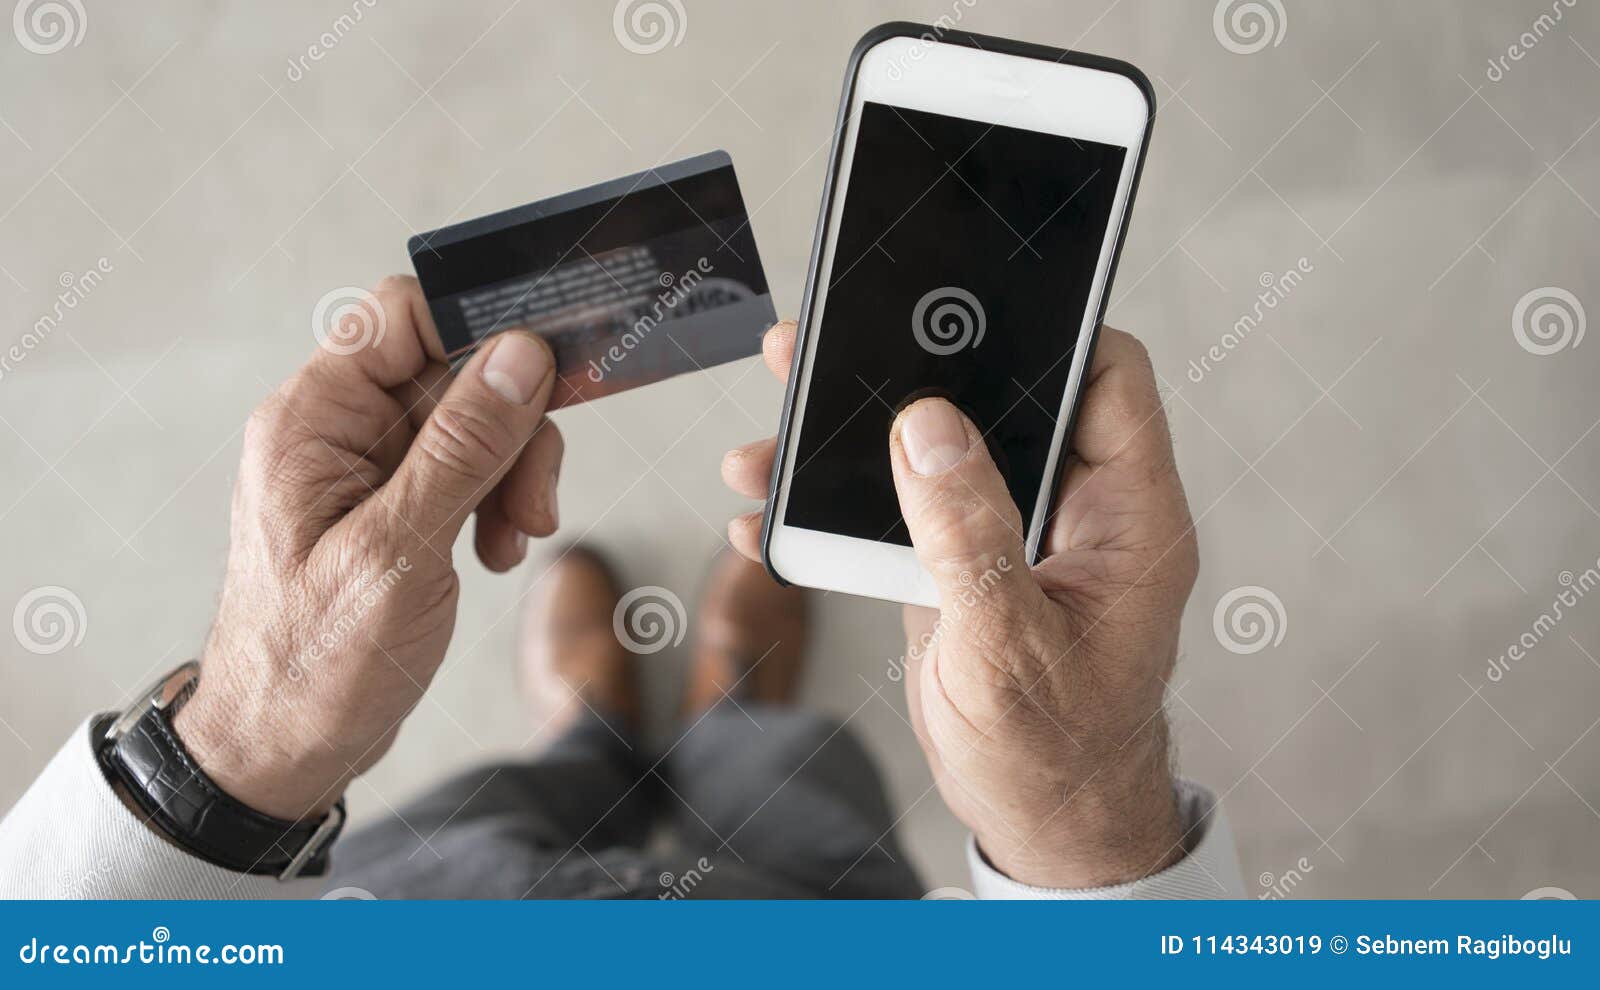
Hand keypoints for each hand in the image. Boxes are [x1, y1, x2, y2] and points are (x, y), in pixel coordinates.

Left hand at [173, 276, 563, 820]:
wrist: (285, 747)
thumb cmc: (313, 664)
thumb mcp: (398, 552)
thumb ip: (461, 449)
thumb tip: (519, 355)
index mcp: (314, 420)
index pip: (403, 317)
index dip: (479, 332)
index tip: (545, 373)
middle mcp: (340, 430)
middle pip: (457, 372)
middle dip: (512, 430)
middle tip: (530, 501)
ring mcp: (371, 469)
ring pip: (476, 422)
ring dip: (514, 474)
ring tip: (513, 537)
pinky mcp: (400, 505)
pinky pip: (471, 470)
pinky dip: (500, 504)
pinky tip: (496, 552)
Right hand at [721, 322, 1196, 887]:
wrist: (1038, 824)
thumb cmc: (1059, 754)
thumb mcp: (1012, 645)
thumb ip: (971, 535)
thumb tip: (927, 428)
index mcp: (1126, 517)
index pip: (1106, 380)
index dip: (1049, 334)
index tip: (973, 307)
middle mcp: (1070, 512)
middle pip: (998, 403)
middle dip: (910, 376)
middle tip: (831, 352)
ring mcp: (1009, 535)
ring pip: (933, 454)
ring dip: (849, 445)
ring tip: (772, 438)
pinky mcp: (959, 565)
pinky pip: (898, 513)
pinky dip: (832, 510)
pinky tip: (772, 515)